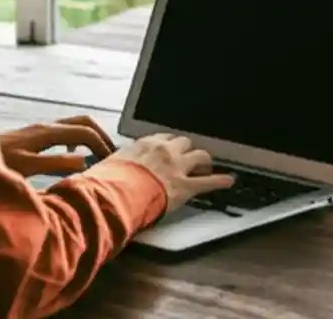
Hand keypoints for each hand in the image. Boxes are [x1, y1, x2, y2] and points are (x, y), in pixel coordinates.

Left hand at [0, 115, 116, 176]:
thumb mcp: (25, 168)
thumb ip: (54, 164)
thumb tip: (84, 160)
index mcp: (46, 133)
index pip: (85, 133)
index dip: (102, 146)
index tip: (111, 163)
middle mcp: (45, 127)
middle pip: (84, 122)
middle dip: (101, 136)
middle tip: (112, 156)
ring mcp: (39, 129)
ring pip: (75, 125)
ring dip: (91, 137)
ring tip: (99, 156)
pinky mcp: (33, 136)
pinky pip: (65, 132)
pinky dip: (78, 140)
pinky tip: (73, 157)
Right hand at [106, 134, 234, 212]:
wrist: (115, 195)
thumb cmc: (106, 183)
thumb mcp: (107, 166)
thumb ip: (115, 164)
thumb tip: (103, 171)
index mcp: (145, 144)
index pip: (163, 138)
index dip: (168, 144)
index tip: (169, 148)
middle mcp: (164, 151)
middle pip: (184, 143)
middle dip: (186, 151)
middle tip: (187, 159)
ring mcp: (177, 167)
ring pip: (200, 156)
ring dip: (203, 162)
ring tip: (206, 167)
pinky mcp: (185, 186)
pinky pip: (208, 182)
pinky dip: (220, 181)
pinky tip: (229, 180)